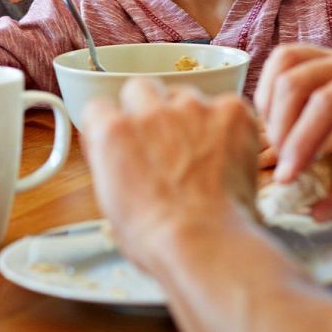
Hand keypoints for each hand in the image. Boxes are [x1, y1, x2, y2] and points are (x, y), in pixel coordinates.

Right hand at [81, 79, 260, 272]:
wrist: (206, 242)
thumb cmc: (157, 237)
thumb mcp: (110, 203)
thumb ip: (109, 162)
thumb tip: (112, 149)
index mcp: (113, 133)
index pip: (100, 107)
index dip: (112, 125)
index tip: (123, 139)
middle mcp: (149, 111)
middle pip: (140, 88)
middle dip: (147, 108)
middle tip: (162, 140)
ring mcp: (193, 108)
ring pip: (185, 95)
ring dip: (188, 116)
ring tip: (200, 154)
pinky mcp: (230, 111)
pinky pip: (225, 106)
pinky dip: (226, 126)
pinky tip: (227, 155)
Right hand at [256, 44, 331, 220]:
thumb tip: (318, 210)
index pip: (328, 102)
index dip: (302, 141)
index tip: (289, 178)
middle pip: (297, 79)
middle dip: (282, 128)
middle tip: (286, 171)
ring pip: (285, 64)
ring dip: (272, 106)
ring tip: (281, 148)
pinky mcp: (330, 62)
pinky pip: (287, 65)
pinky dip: (274, 94)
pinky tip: (283, 128)